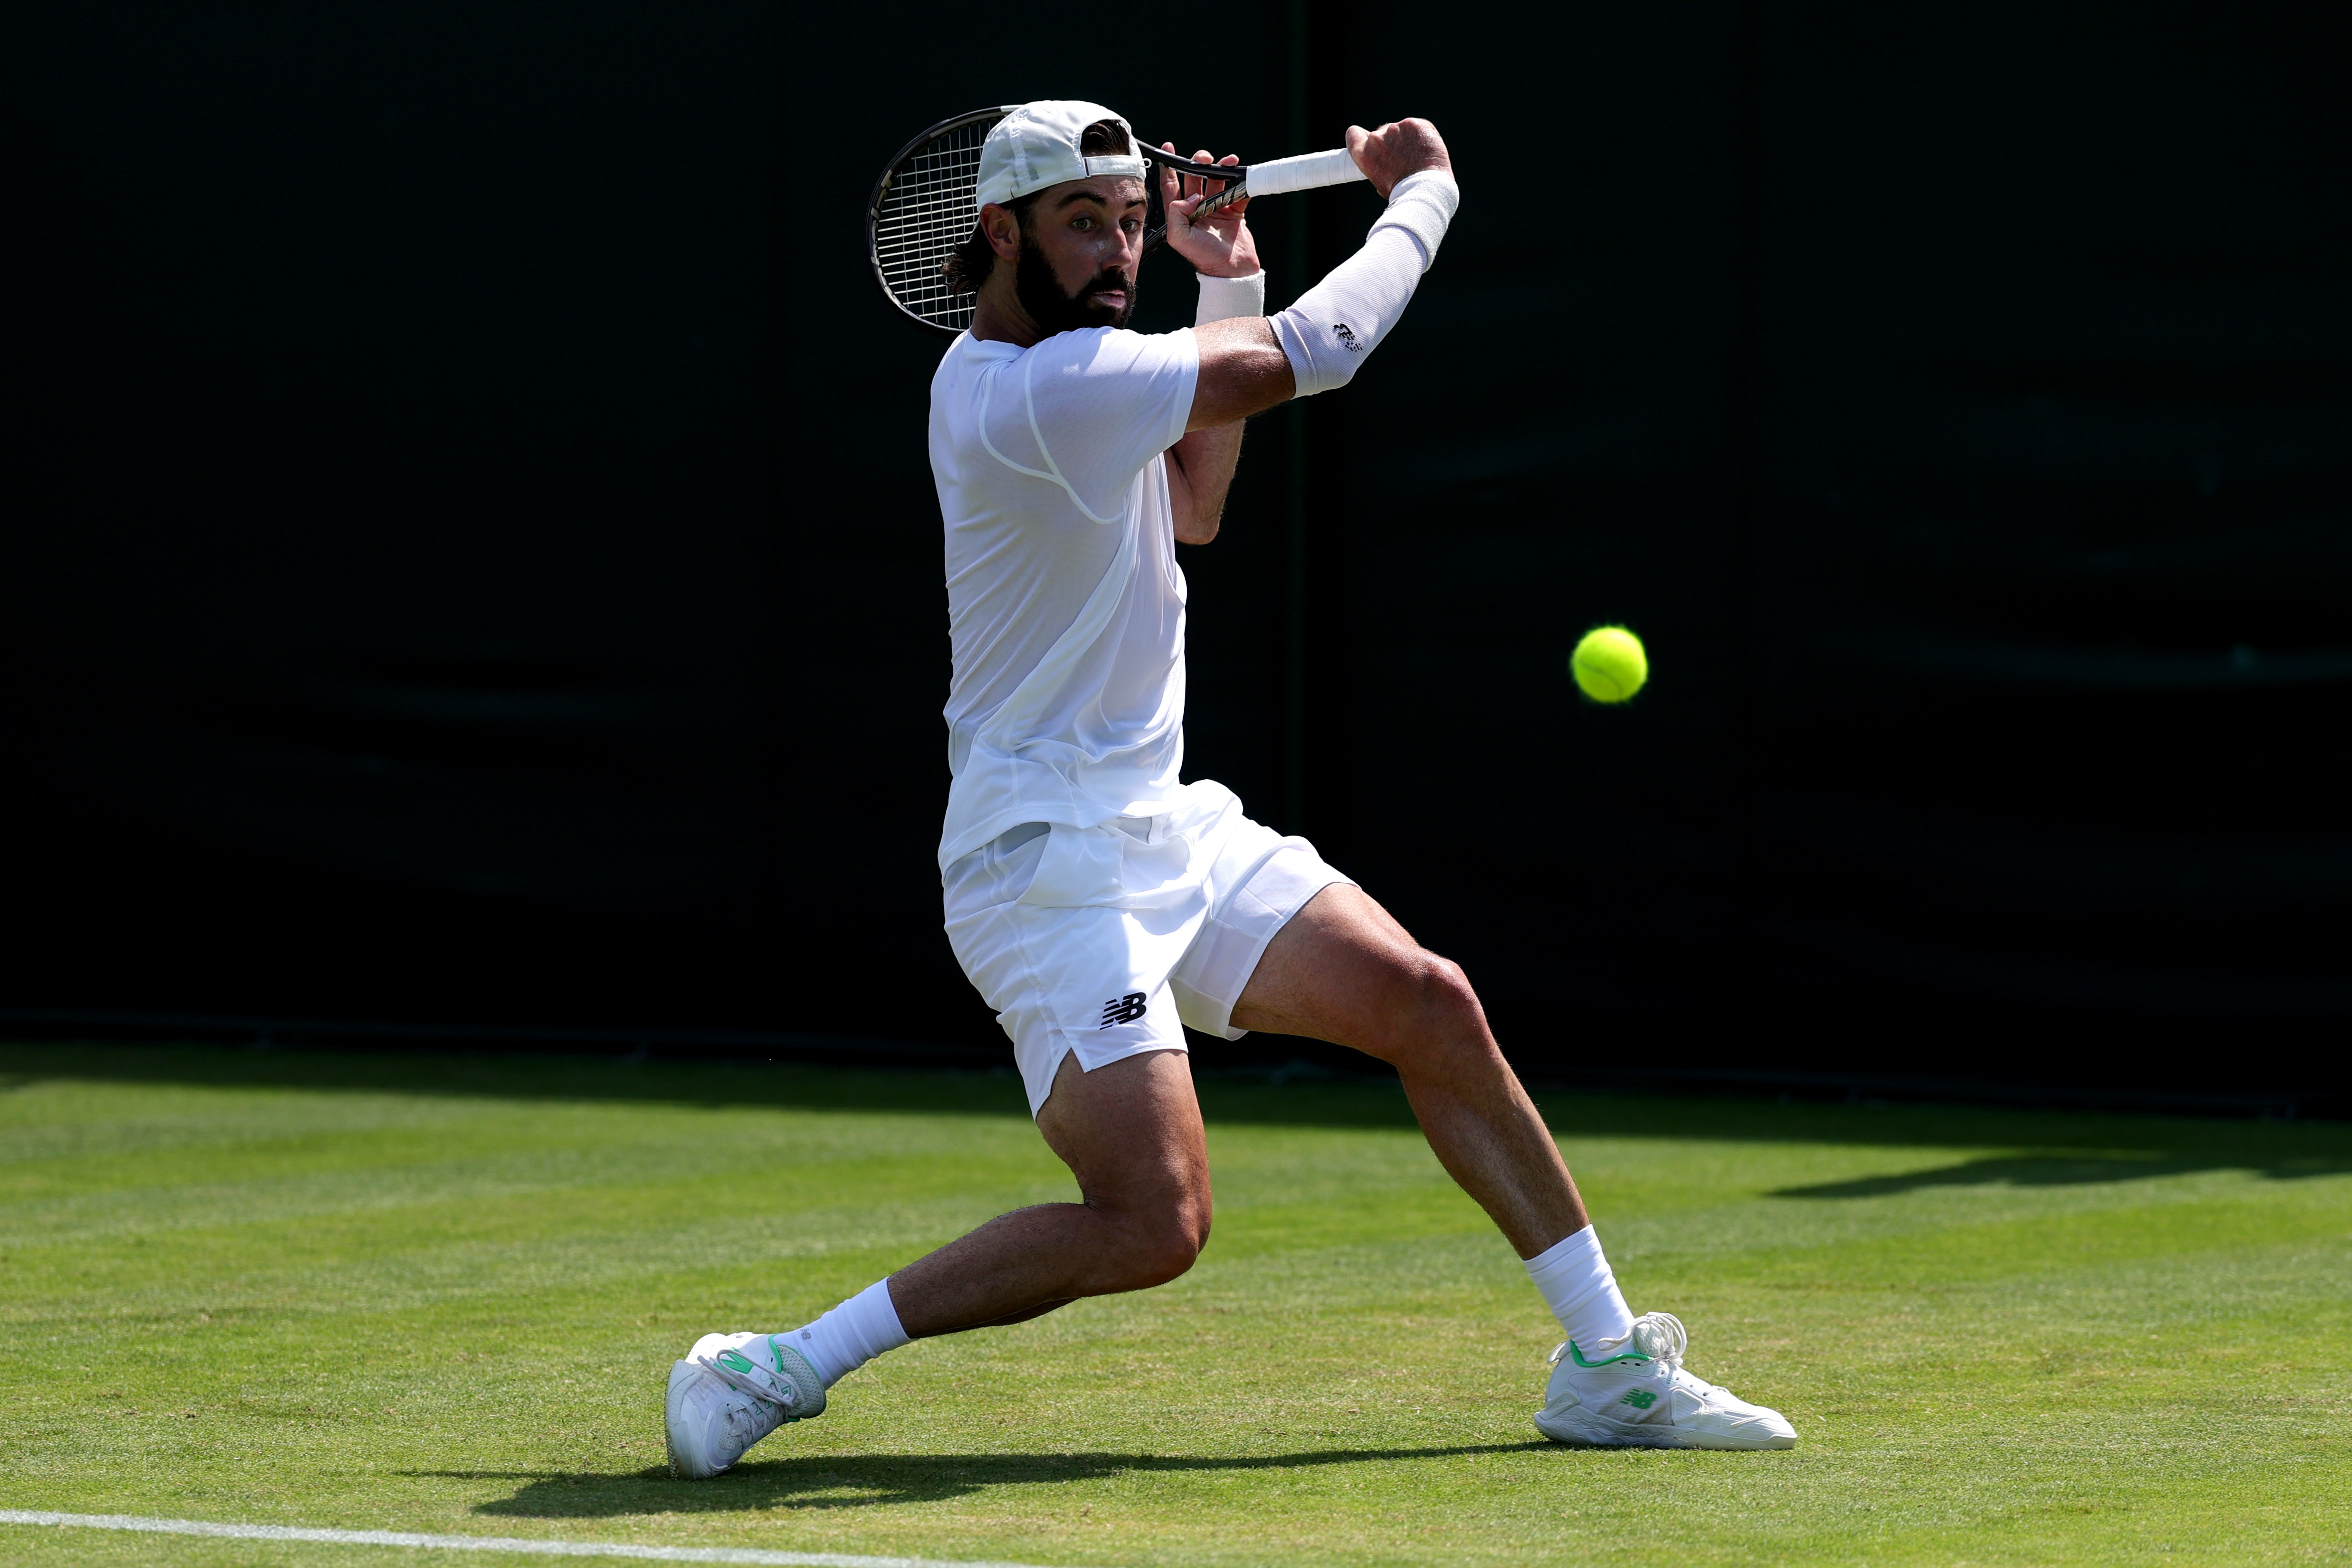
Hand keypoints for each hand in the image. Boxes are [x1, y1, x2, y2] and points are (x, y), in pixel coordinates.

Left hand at [1160, 144, 1261, 279]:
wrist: (1232, 270)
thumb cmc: (1204, 258)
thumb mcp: (1179, 239)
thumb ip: (1175, 214)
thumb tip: (1189, 197)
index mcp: (1181, 214)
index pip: (1172, 186)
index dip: (1169, 167)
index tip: (1168, 148)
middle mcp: (1197, 209)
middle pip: (1195, 178)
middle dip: (1198, 163)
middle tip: (1204, 158)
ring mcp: (1216, 209)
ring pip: (1217, 181)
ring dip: (1222, 168)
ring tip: (1228, 162)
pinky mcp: (1234, 212)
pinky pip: (1238, 192)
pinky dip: (1241, 183)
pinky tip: (1241, 176)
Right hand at [1344, 118, 1450, 199]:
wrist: (1425, 188)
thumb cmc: (1404, 191)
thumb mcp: (1379, 183)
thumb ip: (1376, 165)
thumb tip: (1382, 160)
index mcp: (1363, 153)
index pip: (1354, 134)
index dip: (1362, 137)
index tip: (1370, 142)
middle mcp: (1376, 138)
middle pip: (1381, 133)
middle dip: (1390, 142)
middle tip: (1403, 158)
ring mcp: (1395, 128)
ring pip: (1400, 129)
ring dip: (1406, 139)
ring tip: (1417, 157)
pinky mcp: (1413, 124)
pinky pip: (1417, 127)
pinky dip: (1422, 135)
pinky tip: (1427, 149)